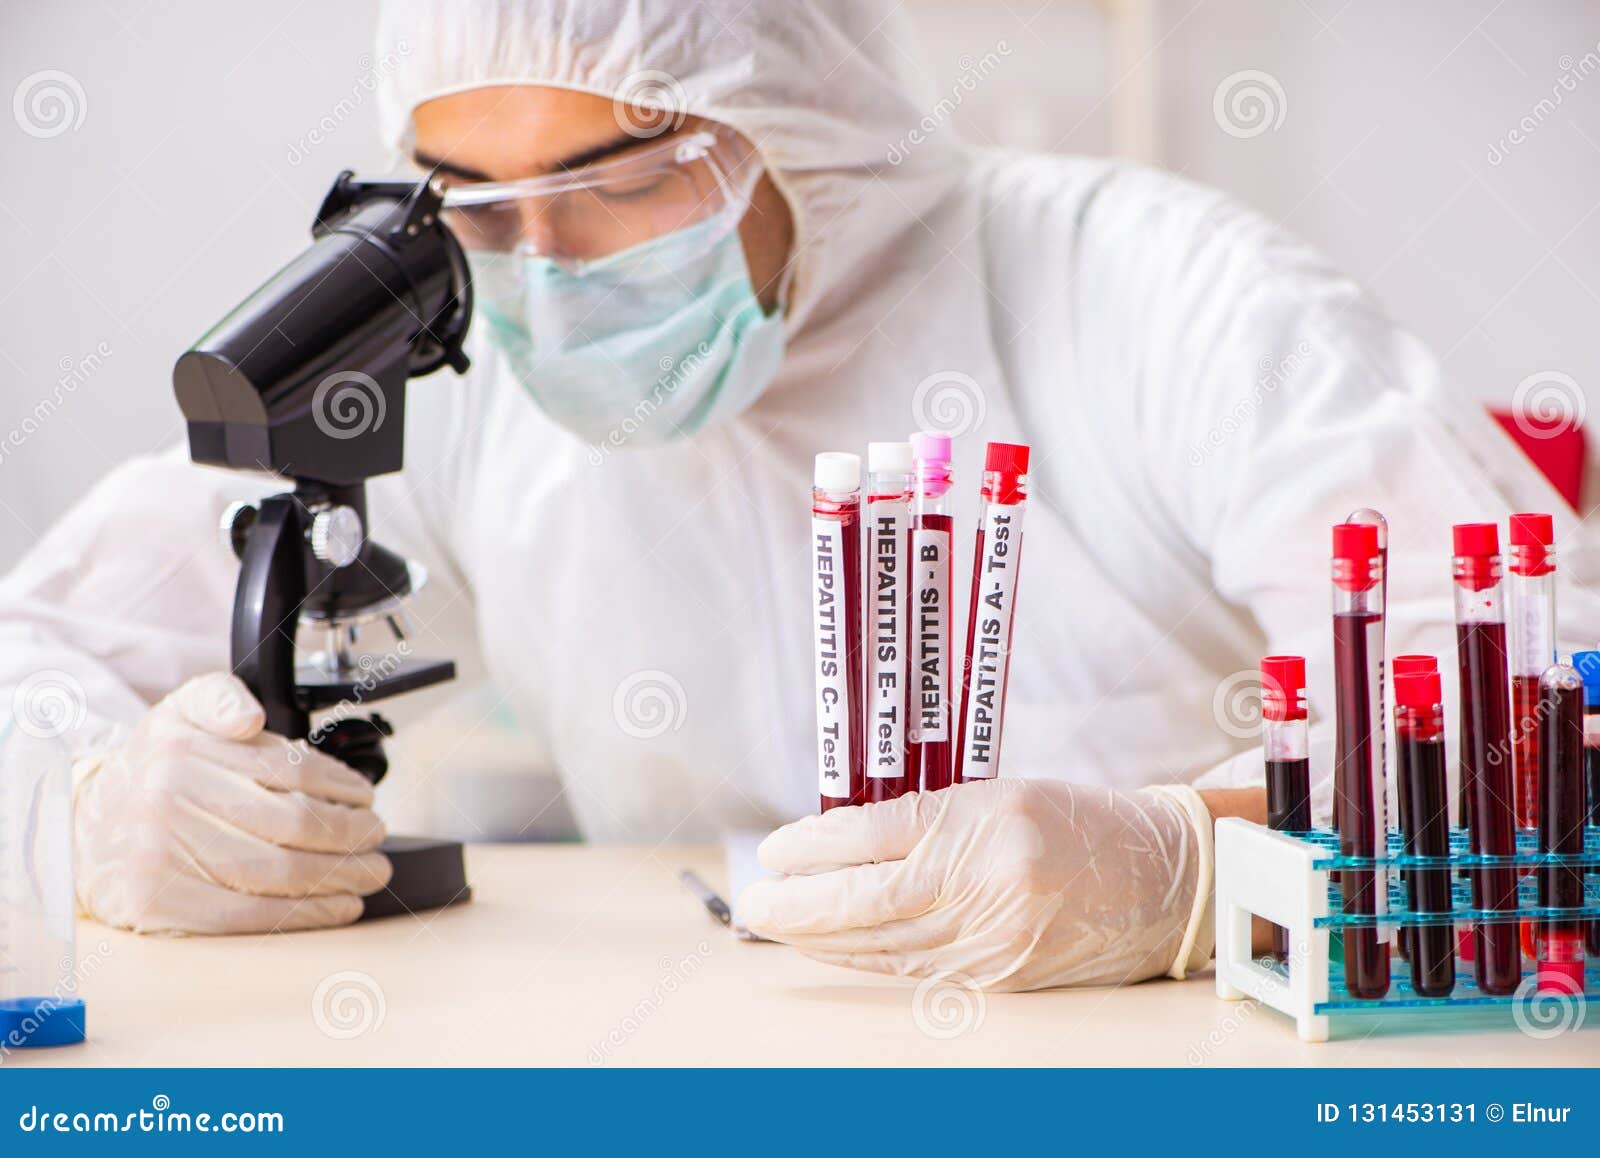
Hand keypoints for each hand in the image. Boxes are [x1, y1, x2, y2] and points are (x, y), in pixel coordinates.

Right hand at [74, 672, 391, 933]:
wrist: (90, 827)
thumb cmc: (156, 771)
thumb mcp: (181, 711)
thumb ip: (221, 697)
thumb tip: (249, 718)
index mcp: (184, 747)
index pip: (290, 770)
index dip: (341, 787)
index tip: (366, 800)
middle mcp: (171, 797)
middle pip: (292, 824)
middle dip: (350, 835)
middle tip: (377, 839)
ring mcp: (163, 853)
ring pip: (278, 872)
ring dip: (339, 876)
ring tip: (369, 873)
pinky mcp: (160, 902)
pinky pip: (249, 915)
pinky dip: (303, 914)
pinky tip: (336, 907)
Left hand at [739, 779, 1212, 990]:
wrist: (1162, 881)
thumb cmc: (1078, 823)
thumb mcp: (999, 795)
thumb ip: (923, 818)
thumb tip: (837, 842)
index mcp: (988, 819)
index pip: (876, 835)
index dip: (814, 846)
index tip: (774, 850)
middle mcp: (990, 883)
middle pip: (868, 900)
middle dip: (799, 906)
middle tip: (752, 902)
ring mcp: (996, 939)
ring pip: (883, 946)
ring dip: (820, 939)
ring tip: (777, 927)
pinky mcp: (1001, 979)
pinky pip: (916, 971)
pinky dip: (865, 960)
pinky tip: (833, 950)